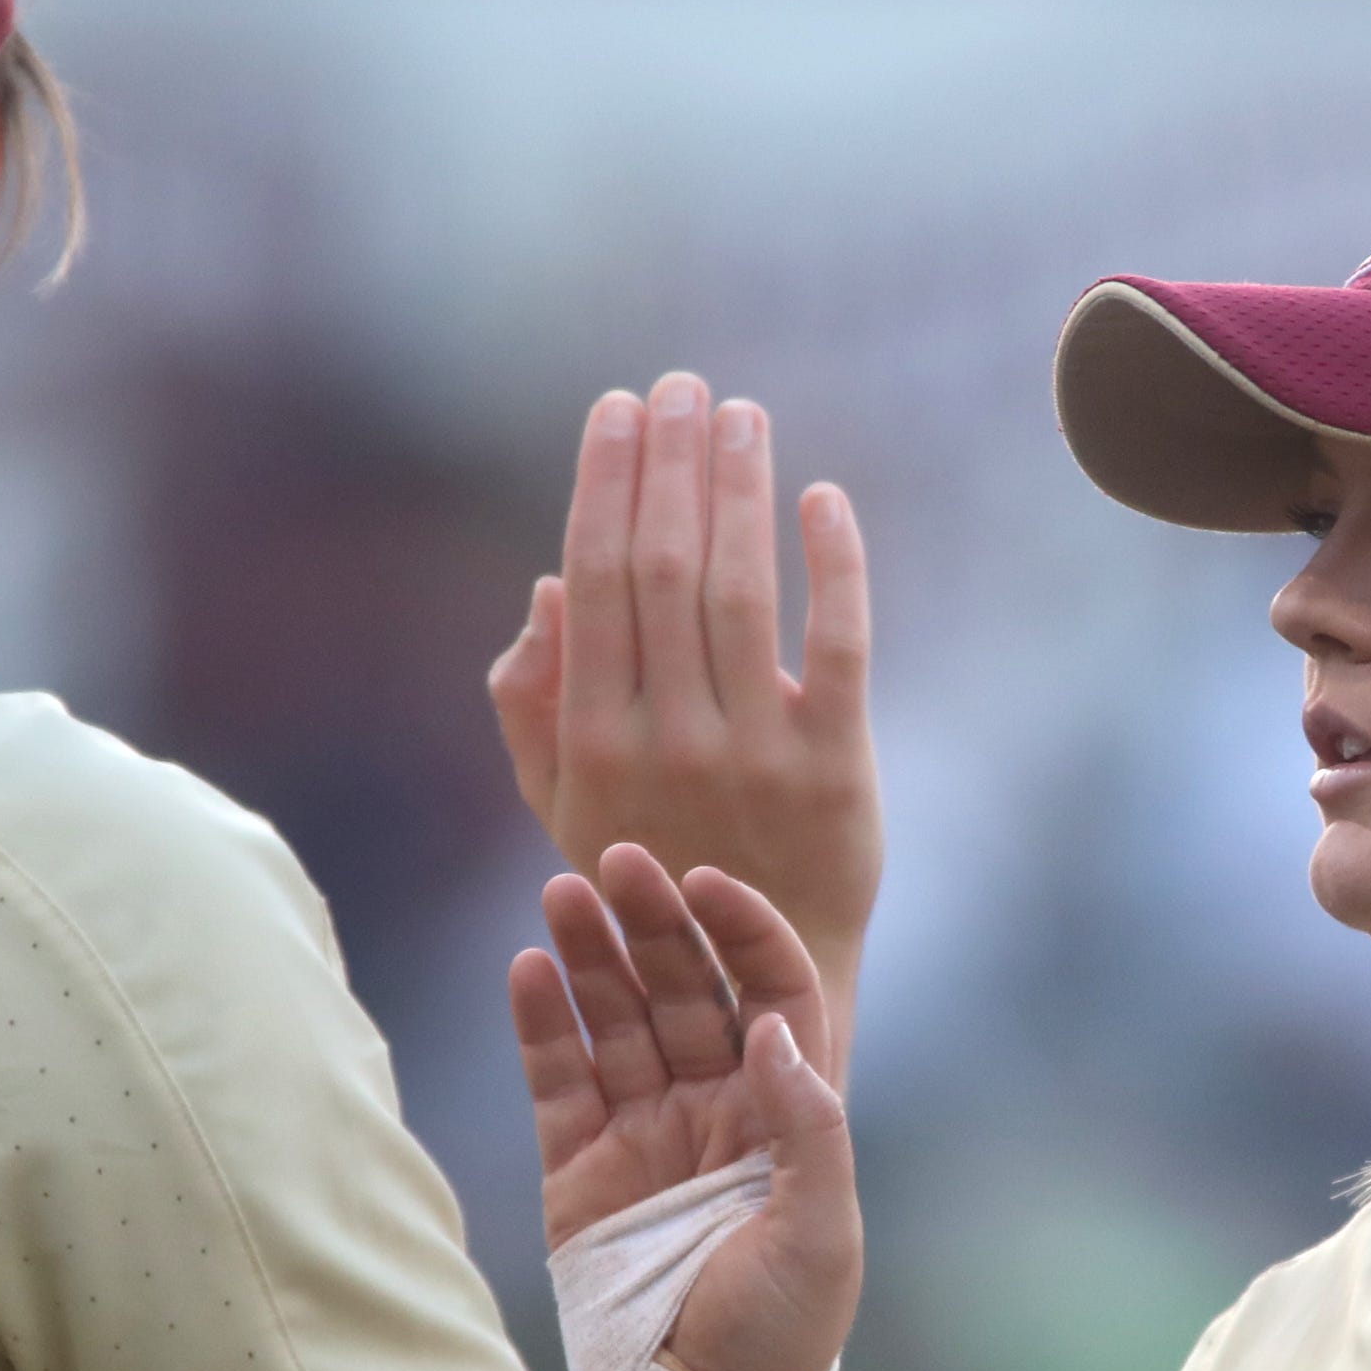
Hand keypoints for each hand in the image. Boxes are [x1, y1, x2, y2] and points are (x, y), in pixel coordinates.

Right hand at [488, 375, 876, 1079]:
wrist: (758, 982)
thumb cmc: (650, 876)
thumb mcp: (562, 804)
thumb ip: (533, 703)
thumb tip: (548, 590)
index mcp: (593, 740)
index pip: (596, 581)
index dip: (605, 483)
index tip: (619, 410)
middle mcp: (669, 740)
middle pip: (664, 568)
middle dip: (670, 462)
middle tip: (682, 388)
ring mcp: (756, 753)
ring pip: (740, 590)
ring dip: (739, 488)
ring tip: (740, 415)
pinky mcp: (837, 767)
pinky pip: (837, 644)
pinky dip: (833, 564)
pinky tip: (823, 499)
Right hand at [510, 844, 860, 1370]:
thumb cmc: (780, 1329)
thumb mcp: (821, 1232)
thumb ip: (808, 1128)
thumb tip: (771, 1030)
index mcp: (784, 1113)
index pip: (769, 994)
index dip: (744, 933)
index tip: (710, 884)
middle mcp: (715, 1106)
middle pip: (686, 989)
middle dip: (656, 923)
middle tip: (620, 859)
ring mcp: (644, 1130)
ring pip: (618, 1019)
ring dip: (593, 954)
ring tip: (563, 892)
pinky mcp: (580, 1165)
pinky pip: (559, 1078)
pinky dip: (544, 1023)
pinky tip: (530, 968)